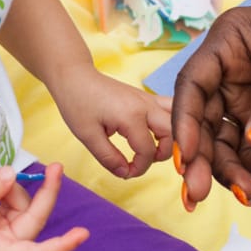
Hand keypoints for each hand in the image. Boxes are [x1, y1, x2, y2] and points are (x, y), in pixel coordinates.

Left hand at [47, 67, 172, 178]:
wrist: (75, 77)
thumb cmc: (78, 103)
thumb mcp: (87, 135)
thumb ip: (108, 157)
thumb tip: (124, 173)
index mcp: (131, 115)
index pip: (148, 151)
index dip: (139, 168)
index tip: (125, 173)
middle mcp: (146, 105)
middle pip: (172, 135)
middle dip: (162, 154)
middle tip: (143, 161)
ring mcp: (148, 99)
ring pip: (175, 121)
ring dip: (170, 139)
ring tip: (152, 148)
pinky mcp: (147, 98)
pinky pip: (169, 110)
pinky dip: (169, 124)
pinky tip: (155, 134)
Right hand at [170, 0, 250, 207]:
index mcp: (227, 44)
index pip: (193, 86)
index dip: (185, 123)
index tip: (187, 158)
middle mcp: (228, 73)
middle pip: (203, 122)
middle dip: (203, 158)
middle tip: (199, 194)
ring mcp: (246, 99)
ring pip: (224, 143)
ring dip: (230, 170)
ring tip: (247, 192)